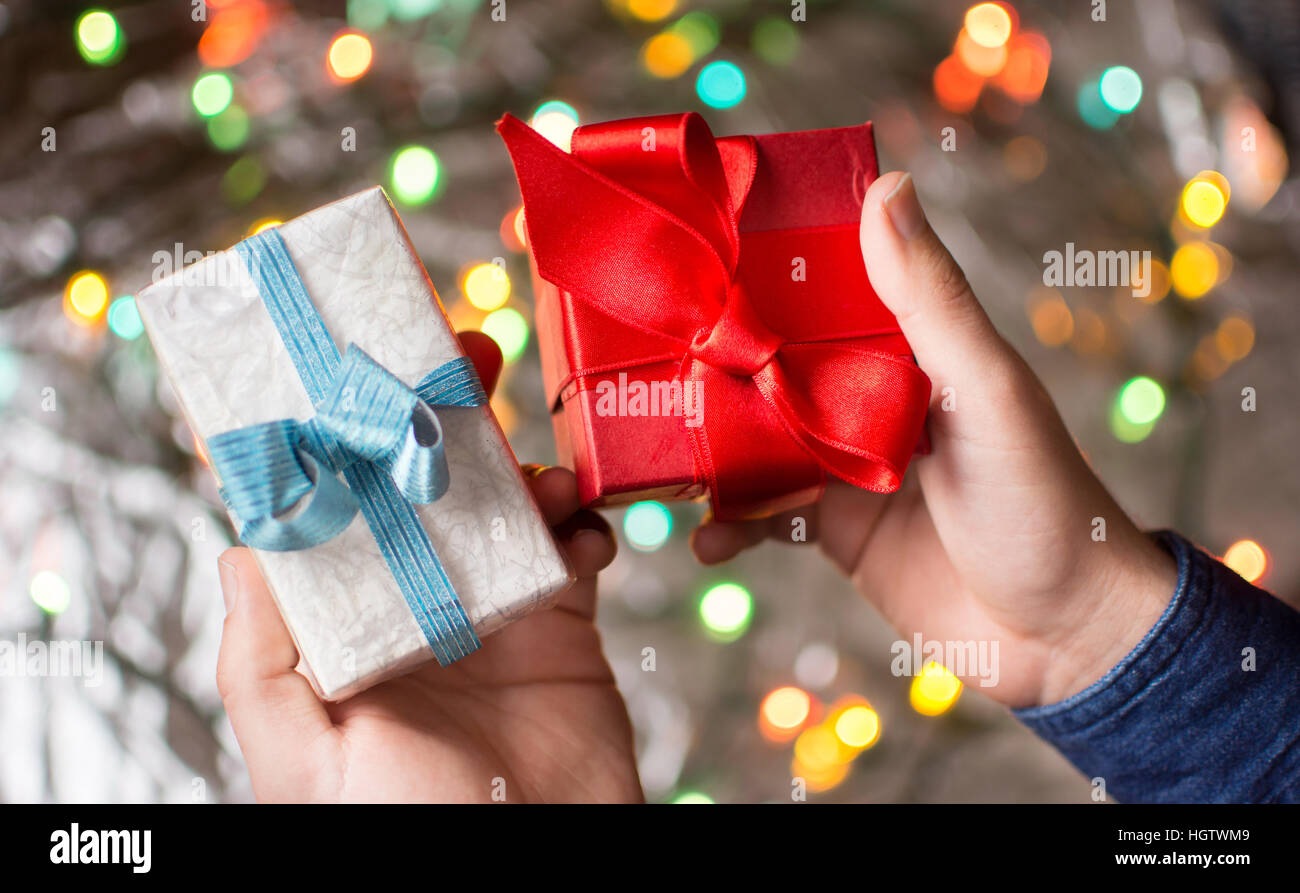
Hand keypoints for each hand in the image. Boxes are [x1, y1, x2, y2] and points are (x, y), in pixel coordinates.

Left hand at [215, 332, 642, 801]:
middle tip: (466, 355)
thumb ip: (264, 661)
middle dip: (443, 419)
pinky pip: (574, 550)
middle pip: (425, 489)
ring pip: (503, 505)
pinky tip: (585, 527)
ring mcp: (493, 613)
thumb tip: (240, 545)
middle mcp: (416, 607)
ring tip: (543, 468)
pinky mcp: (563, 627)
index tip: (355, 372)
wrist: (542, 872)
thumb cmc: (408, 833)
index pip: (337, 516)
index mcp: (347, 630)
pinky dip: (584, 522)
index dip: (345, 442)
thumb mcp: (306, 761)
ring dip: (522, 465)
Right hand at [691, 173, 1176, 708]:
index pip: (827, 285)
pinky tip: (708, 540)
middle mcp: (870, 397)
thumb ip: (932, 302)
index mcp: (909, 347)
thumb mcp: (986, 393)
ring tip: (657, 457)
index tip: (694, 248)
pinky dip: (731, 526)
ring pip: (757, 440)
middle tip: (640, 360)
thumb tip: (886, 189)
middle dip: (714, 363)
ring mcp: (846, 465)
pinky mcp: (835, 530)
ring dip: (710, 448)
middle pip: (773, 364)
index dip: (765, 265)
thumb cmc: (1043, 504)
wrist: (1061, 638)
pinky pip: (764, 516)